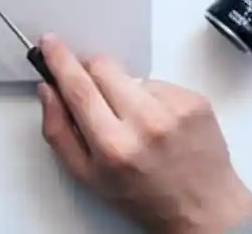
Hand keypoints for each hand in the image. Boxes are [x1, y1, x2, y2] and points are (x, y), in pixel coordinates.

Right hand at [37, 35, 251, 233]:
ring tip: (136, 122)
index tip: (50, 42)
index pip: (78, 88)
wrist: (202, 208)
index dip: (60, 60)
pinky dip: (152, 97)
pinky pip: (158, 83)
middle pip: (103, 67)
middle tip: (93, 89)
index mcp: (113, 146)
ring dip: (124, 90)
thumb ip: (58, 132)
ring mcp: (174, 109)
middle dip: (89, 70)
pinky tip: (158, 123)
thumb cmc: (144, 197)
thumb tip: (48, 90)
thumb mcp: (88, 177)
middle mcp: (145, 123)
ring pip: (130, 75)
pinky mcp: (194, 100)